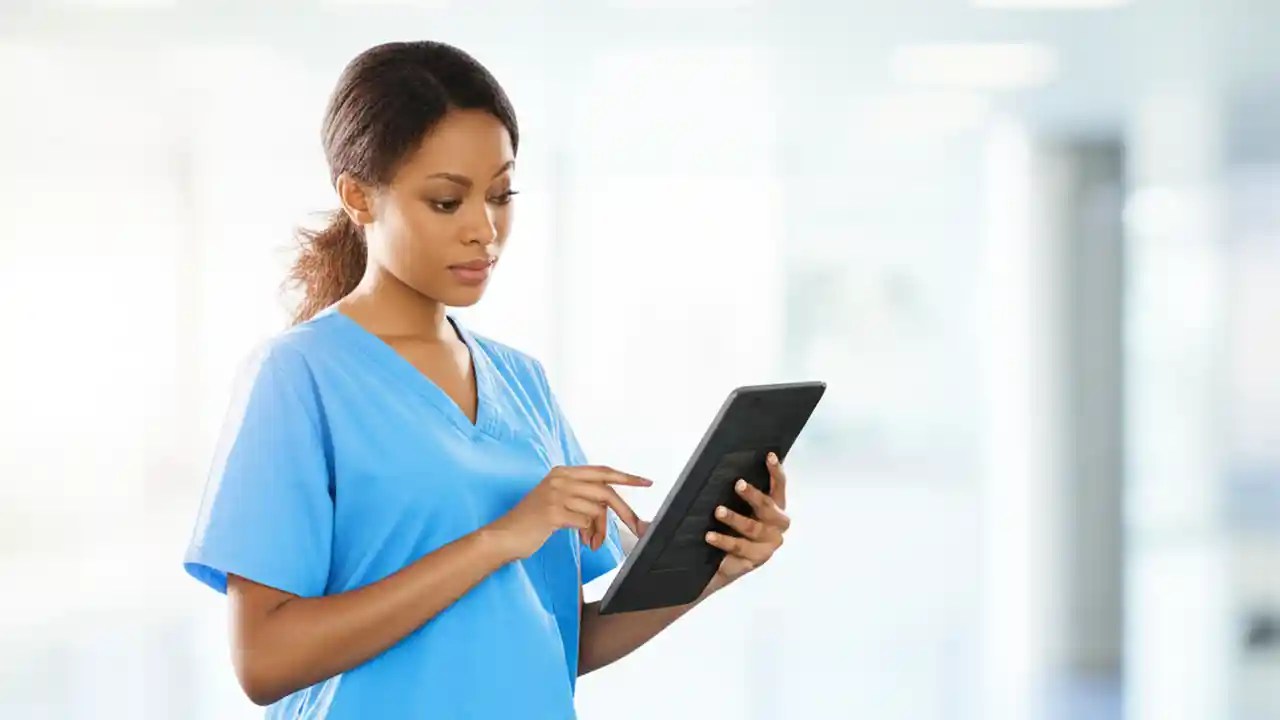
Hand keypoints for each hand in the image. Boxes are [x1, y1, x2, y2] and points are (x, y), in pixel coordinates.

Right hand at [489, 465, 651, 560]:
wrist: (504, 536)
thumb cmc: (532, 523)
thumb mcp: (558, 502)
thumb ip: (582, 498)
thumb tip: (610, 508)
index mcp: (562, 473)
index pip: (602, 471)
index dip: (626, 476)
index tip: (645, 481)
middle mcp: (560, 479)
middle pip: (605, 491)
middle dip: (625, 512)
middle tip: (637, 527)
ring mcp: (556, 494)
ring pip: (597, 510)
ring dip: (600, 531)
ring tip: (592, 541)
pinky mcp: (553, 512)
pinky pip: (585, 522)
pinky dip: (588, 534)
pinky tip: (583, 541)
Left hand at [704, 452, 790, 589]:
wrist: (726, 562)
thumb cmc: (734, 527)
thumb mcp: (739, 508)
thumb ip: (739, 493)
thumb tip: (722, 468)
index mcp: (776, 508)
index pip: (779, 486)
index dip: (776, 471)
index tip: (769, 456)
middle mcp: (777, 526)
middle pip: (767, 507)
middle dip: (753, 495)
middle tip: (738, 484)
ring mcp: (768, 545)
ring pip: (752, 528)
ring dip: (734, 518)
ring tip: (718, 511)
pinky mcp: (754, 560)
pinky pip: (738, 548)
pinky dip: (723, 540)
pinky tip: (710, 535)